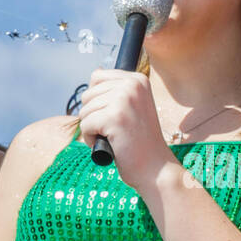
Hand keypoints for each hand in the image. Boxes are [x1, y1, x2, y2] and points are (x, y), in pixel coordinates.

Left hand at [77, 68, 174, 190]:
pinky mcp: (114, 117)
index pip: (97, 77)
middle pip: (88, 95)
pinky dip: (91, 139)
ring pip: (85, 110)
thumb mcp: (133, 106)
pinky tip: (109, 144)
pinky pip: (85, 125)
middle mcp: (132, 85)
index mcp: (137, 79)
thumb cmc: (141, 141)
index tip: (116, 117)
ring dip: (93, 129)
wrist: (156, 168)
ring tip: (113, 138)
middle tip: (115, 130)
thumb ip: (116, 89)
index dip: (98, 101)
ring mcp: (124, 100)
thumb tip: (95, 72)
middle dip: (94, 116)